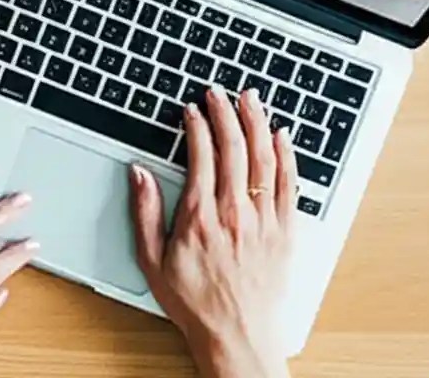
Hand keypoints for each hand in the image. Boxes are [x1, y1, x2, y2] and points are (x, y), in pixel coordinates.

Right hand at [130, 85, 296, 377]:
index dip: (197, 125)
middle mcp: (234, 213)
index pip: (201, 154)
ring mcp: (264, 220)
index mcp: (199, 217)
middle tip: (219, 93)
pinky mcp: (285, 230)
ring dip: (257, 122)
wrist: (237, 336)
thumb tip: (139, 174)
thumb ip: (145, 212)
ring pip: (264, 157)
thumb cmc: (195, 303)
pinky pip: (289, 183)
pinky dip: (286, 154)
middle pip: (234, 147)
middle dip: (226, 112)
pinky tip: (282, 135)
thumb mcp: (153, 260)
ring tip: (250, 99)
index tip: (192, 110)